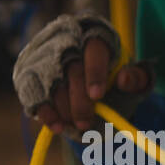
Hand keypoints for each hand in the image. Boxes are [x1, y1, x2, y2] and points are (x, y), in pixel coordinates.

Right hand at [12, 12, 151, 135]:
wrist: (91, 80)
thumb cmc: (115, 77)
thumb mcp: (133, 78)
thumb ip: (136, 78)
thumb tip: (124, 78)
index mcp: (95, 36)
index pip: (94, 50)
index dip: (94, 73)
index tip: (97, 96)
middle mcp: (66, 40)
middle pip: (71, 69)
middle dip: (78, 100)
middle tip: (86, 123)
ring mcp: (44, 54)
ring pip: (50, 81)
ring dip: (62, 108)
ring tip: (75, 127)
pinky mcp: (28, 70)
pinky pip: (31, 91)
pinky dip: (44, 111)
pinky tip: (57, 126)